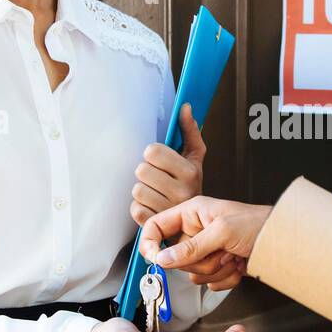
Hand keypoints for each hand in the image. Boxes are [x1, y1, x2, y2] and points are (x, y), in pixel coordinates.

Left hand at [130, 103, 205, 225]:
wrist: (196, 224)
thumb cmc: (190, 186)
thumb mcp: (194, 159)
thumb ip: (190, 131)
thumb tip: (186, 107)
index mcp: (190, 172)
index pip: (153, 151)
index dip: (153, 155)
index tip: (160, 162)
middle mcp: (183, 192)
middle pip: (141, 170)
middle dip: (146, 173)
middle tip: (158, 179)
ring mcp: (170, 210)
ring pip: (137, 190)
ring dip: (143, 191)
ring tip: (156, 193)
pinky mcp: (158, 224)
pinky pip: (135, 209)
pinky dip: (140, 208)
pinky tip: (152, 207)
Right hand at [139, 196, 270, 290]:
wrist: (284, 243)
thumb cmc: (259, 225)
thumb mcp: (222, 231)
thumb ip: (191, 247)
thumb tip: (163, 258)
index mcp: (192, 213)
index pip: (156, 226)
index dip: (151, 243)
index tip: (155, 259)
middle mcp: (197, 232)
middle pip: (176, 258)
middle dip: (200, 260)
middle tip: (220, 250)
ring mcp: (207, 250)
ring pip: (193, 274)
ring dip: (215, 270)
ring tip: (233, 255)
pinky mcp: (219, 266)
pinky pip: (209, 283)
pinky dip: (226, 279)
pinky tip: (238, 265)